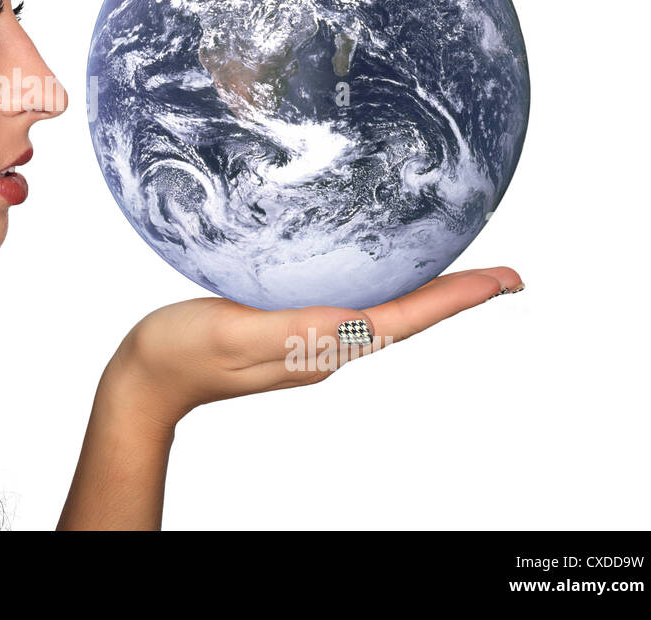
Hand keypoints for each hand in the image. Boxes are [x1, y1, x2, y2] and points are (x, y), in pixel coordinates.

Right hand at [108, 266, 523, 433]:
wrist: (145, 379)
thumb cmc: (179, 352)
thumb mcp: (234, 334)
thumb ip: (292, 330)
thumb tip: (355, 322)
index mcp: (320, 347)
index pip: (405, 320)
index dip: (458, 298)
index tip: (506, 279)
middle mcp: (325, 348)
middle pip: (408, 320)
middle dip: (457, 295)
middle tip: (505, 273)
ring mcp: (309, 343)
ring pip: (386, 315)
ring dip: (427, 294)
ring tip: (461, 272)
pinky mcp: (290, 332)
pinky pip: (355, 310)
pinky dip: (386, 291)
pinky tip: (382, 274)